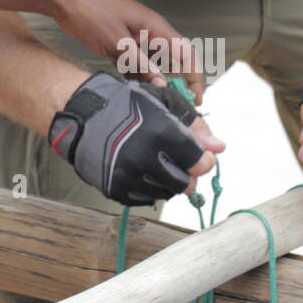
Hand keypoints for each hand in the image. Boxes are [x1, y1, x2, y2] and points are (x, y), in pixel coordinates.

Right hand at [48, 73, 223, 205]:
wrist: (83, 116)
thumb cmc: (126, 105)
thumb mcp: (165, 103)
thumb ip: (195, 125)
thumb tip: (219, 148)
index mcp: (160, 133)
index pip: (198, 162)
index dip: (205, 161)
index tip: (202, 157)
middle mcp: (143, 158)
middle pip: (185, 184)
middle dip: (189, 174)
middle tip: (182, 163)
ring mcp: (127, 176)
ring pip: (166, 194)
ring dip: (170, 182)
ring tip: (161, 164)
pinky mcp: (114, 189)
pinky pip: (145, 200)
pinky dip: (151, 189)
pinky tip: (146, 172)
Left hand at [50, 0, 206, 102]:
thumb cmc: (91, 12)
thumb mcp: (117, 43)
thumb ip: (141, 65)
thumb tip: (162, 85)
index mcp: (155, 27)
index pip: (186, 54)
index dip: (194, 77)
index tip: (196, 99)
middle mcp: (150, 32)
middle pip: (174, 60)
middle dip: (178, 82)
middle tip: (178, 106)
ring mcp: (135, 38)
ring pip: (154, 65)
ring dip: (156, 82)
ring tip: (155, 103)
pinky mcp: (121, 44)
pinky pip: (136, 65)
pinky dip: (137, 78)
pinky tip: (133, 92)